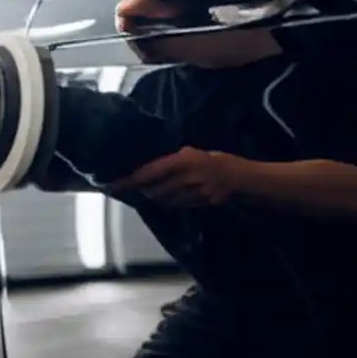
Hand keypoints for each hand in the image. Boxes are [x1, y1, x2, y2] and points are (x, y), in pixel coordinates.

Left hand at [110, 147, 238, 206]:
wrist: (239, 177)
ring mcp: (194, 193)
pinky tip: (162, 198)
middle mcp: (186, 177)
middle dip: (140, 190)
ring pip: (163, 199)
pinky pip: (176, 205)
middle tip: (126, 189)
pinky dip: (167, 202)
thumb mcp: (193, 153)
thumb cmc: (214, 159)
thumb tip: (152, 167)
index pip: (151, 171)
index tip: (117, 183)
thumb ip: (174, 160)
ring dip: (152, 197)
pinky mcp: (199, 204)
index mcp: (184, 160)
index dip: (133, 179)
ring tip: (143, 193)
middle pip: (154, 189)